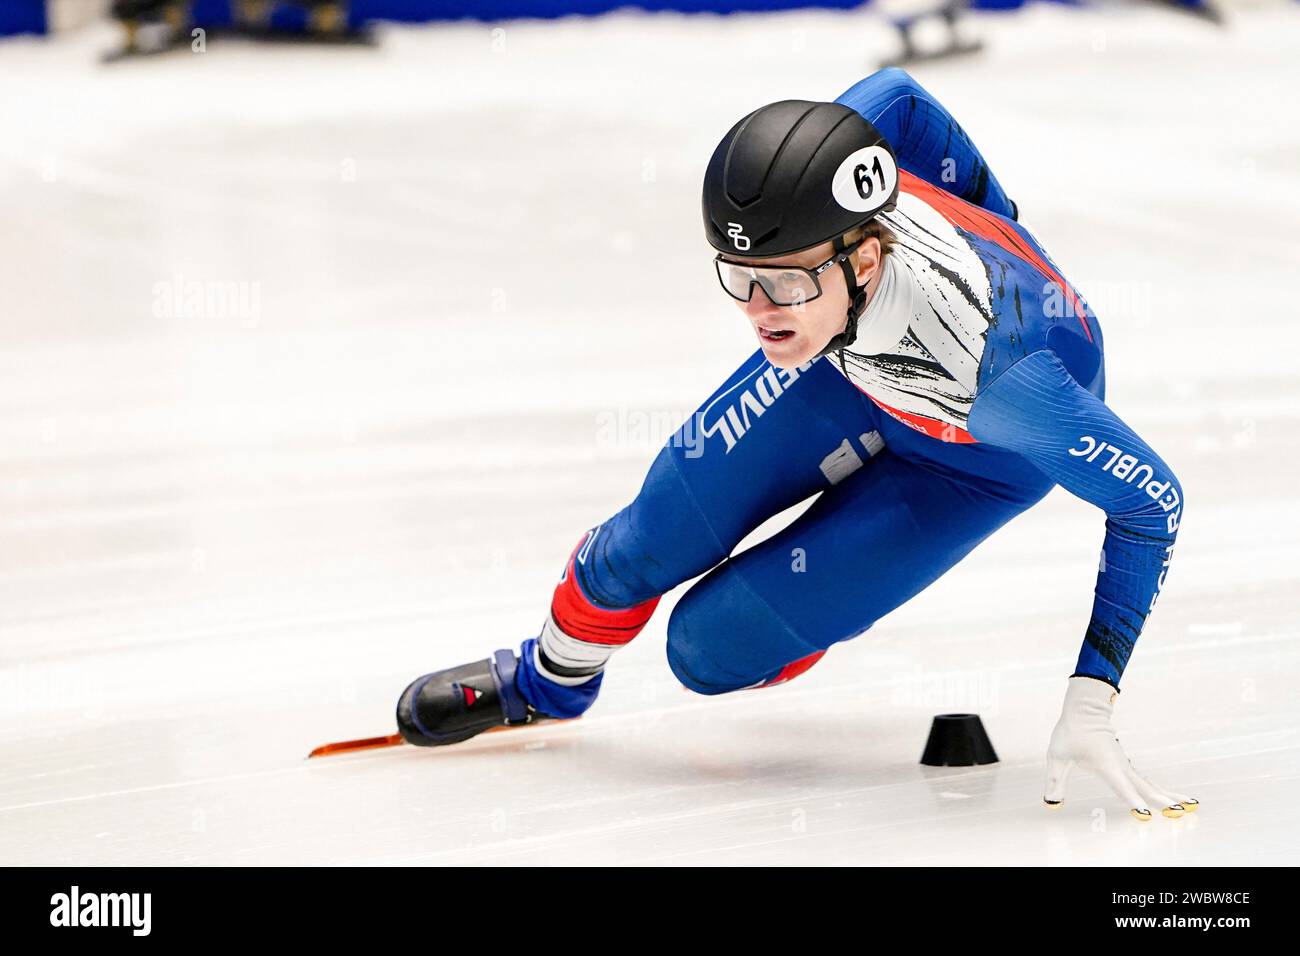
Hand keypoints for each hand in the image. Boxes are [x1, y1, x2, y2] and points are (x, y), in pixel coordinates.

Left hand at [1043, 675, 1197, 820]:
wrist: (1084, 709)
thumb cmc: (1071, 732)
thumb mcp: (1057, 757)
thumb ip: (1055, 781)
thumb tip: (1050, 803)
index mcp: (1107, 766)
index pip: (1122, 788)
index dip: (1133, 802)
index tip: (1145, 815)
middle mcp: (1121, 767)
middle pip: (1146, 787)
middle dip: (1164, 801)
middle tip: (1182, 813)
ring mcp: (1126, 765)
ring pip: (1151, 783)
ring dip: (1170, 795)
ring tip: (1191, 806)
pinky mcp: (1126, 764)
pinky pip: (1146, 780)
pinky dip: (1160, 790)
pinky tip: (1172, 798)